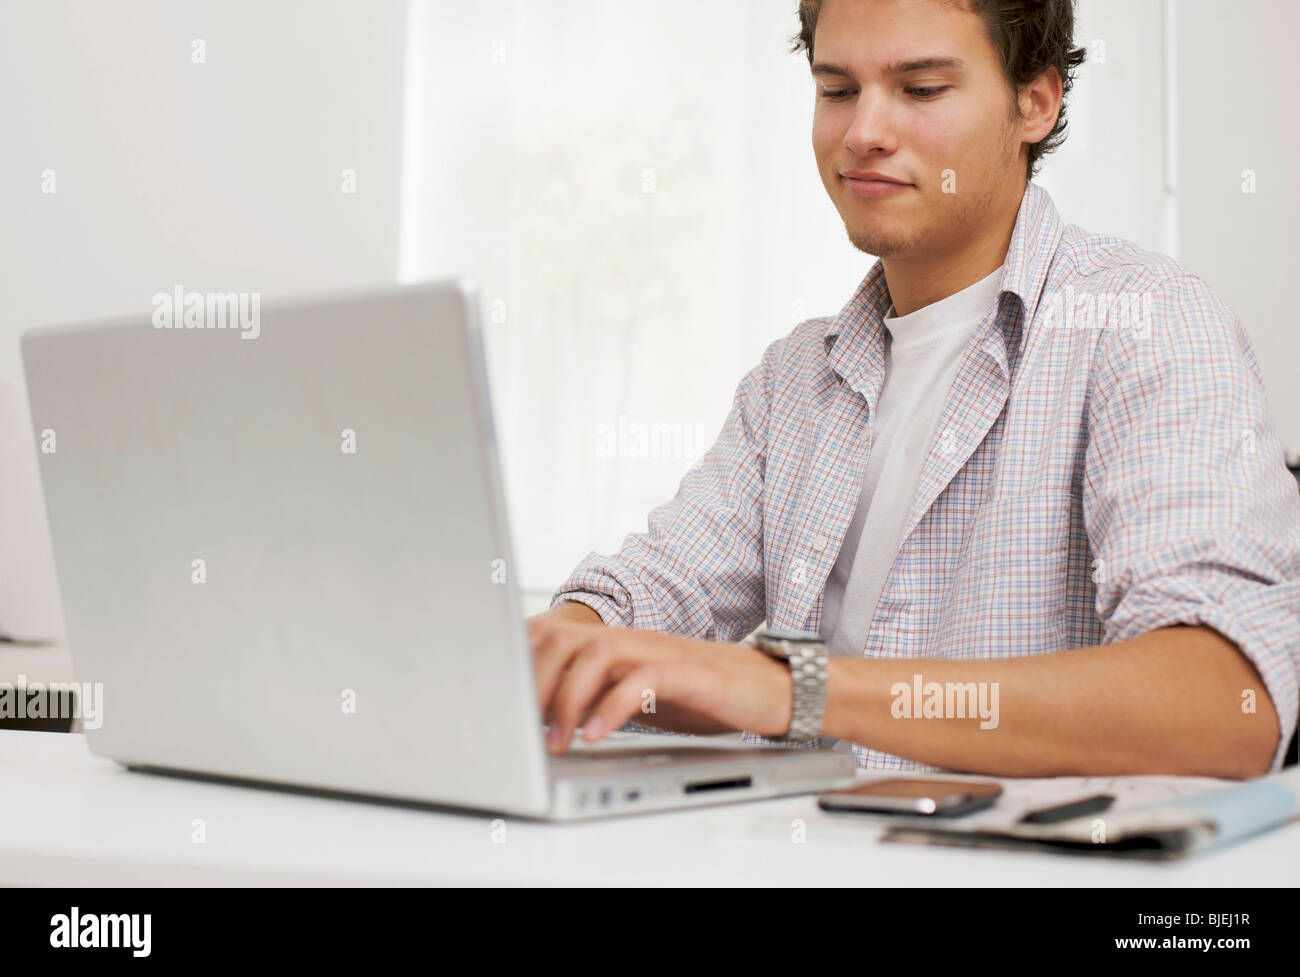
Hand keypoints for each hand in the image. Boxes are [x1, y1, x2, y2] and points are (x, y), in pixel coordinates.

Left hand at [527, 617, 792, 753]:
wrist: (772, 687)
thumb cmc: (705, 694)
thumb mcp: (641, 696)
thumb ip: (597, 698)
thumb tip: (545, 719)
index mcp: (617, 643)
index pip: (552, 635)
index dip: (519, 663)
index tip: (500, 703)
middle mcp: (634, 639)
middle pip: (565, 639)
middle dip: (535, 684)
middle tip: (522, 729)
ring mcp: (661, 650)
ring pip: (598, 654)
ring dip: (569, 699)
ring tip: (558, 741)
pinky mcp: (691, 670)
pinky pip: (644, 679)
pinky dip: (614, 706)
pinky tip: (598, 735)